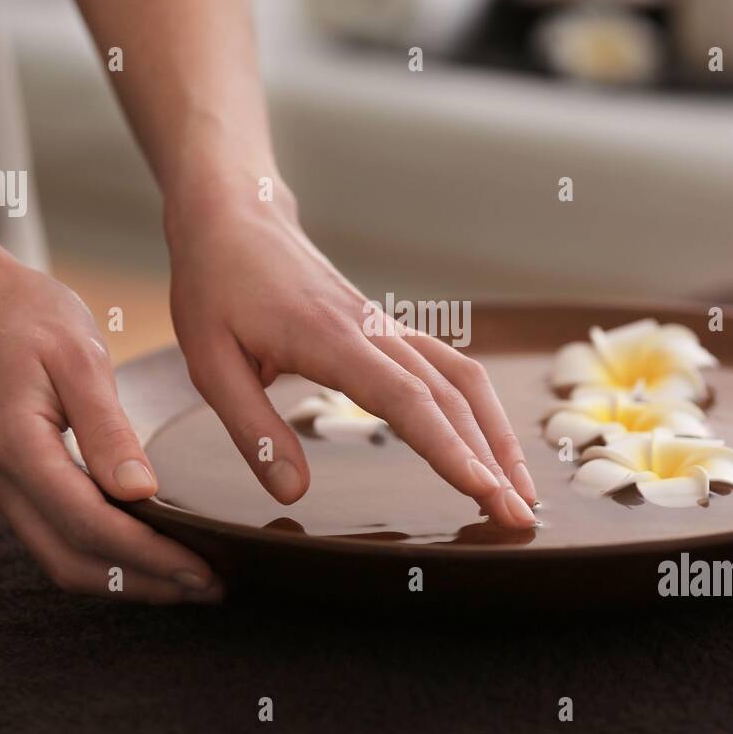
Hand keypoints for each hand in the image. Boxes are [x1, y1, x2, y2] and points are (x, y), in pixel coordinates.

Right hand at [0, 260, 220, 602]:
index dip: (149, 555)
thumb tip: (140, 492)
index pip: (89, 524)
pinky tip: (149, 554)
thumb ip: (107, 428)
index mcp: (16, 447)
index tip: (203, 567)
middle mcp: (1, 480)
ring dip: (126, 579)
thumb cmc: (30, 317)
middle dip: (145, 582)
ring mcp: (2, 487)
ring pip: (63, 559)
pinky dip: (106, 557)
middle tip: (211, 587)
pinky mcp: (15, 484)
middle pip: (74, 560)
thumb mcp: (80, 358)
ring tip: (190, 581)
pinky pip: (58, 538)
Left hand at [165, 176, 538, 527]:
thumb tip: (292, 493)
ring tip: (522, 489)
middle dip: (491, 459)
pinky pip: (450, 368)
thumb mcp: (210, 363)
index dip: (448, 447)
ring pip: (464, 380)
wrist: (236, 216)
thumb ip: (254, 430)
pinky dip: (481, 409)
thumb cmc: (216, 287)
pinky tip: (492, 442)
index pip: (406, 399)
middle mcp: (375, 331)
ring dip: (498, 435)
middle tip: (518, 517)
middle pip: (451, 397)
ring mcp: (389, 328)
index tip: (482, 489)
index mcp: (331, 339)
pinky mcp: (390, 330)